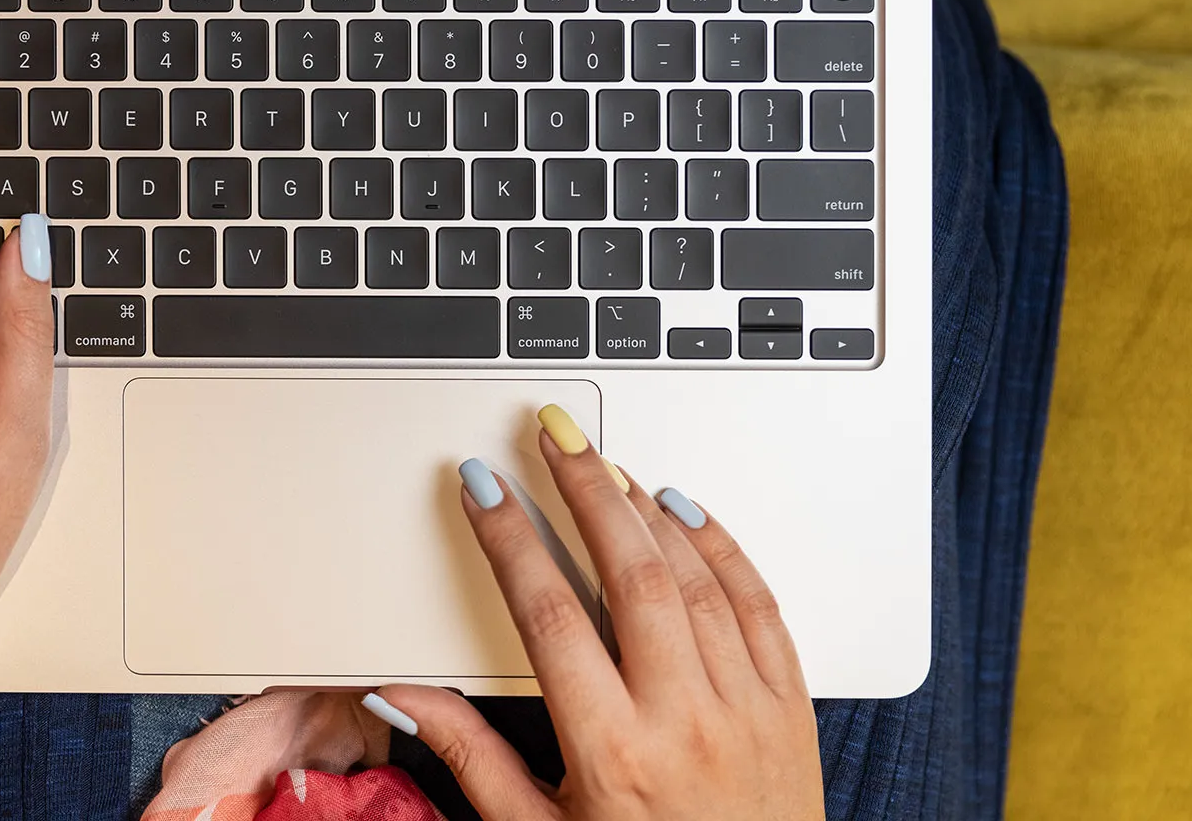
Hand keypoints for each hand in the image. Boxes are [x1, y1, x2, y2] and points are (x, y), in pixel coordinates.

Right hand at [366, 406, 824, 820]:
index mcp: (611, 751)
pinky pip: (759, 605)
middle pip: (630, 574)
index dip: (508, 540)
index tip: (482, 489)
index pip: (548, 615)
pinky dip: (723, 547)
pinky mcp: (790, 707)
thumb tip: (401, 699)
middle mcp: (683, 720)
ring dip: (647, 510)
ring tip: (606, 465)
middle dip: (584, 490)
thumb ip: (469, 755)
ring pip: (696, 579)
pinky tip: (686, 510)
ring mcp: (745, 709)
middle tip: (552, 435)